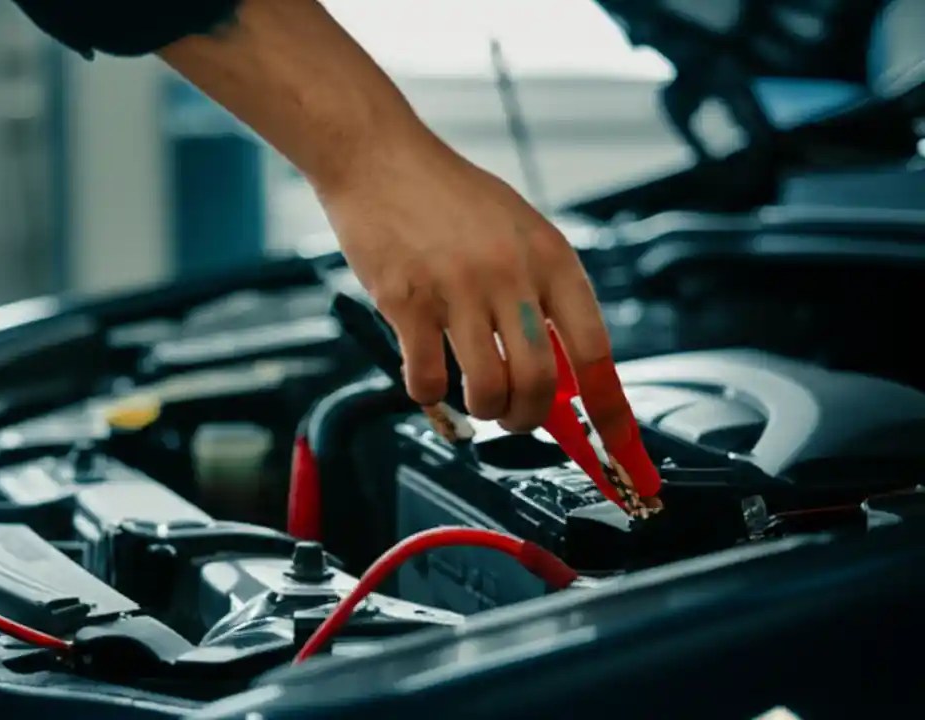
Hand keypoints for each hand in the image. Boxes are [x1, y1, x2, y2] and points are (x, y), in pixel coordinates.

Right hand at [158, 0, 647, 466]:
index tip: (616, 442)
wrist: (379, 158)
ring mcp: (459, 290)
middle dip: (529, 417)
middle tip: (516, 418)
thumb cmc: (447, 194)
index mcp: (549, 256)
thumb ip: (541, 287)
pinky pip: (428, 378)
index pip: (593, 348)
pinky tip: (426, 376)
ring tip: (476, 400)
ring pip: (488, 388)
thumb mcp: (516, 228)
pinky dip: (430, 393)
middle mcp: (511, 274)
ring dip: (485, 409)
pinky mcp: (408, 303)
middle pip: (540, 381)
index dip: (608, 406)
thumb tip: (560, 362)